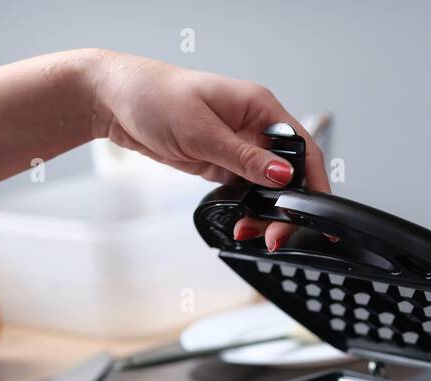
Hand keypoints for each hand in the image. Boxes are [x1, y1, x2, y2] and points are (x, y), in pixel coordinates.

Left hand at [85, 51, 330, 249]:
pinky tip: (241, 223)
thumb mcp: (201, 129)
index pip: (303, 149)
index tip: (316, 214)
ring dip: (265, 214)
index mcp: (259, 107)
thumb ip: (244, 157)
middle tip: (275, 236)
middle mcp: (253, 126)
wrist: (114, 100)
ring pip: (268, 188)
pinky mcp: (221, 162)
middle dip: (287, 208)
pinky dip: (247, 210)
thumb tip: (282, 176)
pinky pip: (246, 191)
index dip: (314, 183)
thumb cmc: (152, 95)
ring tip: (251, 233)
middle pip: (288, 175)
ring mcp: (238, 146)